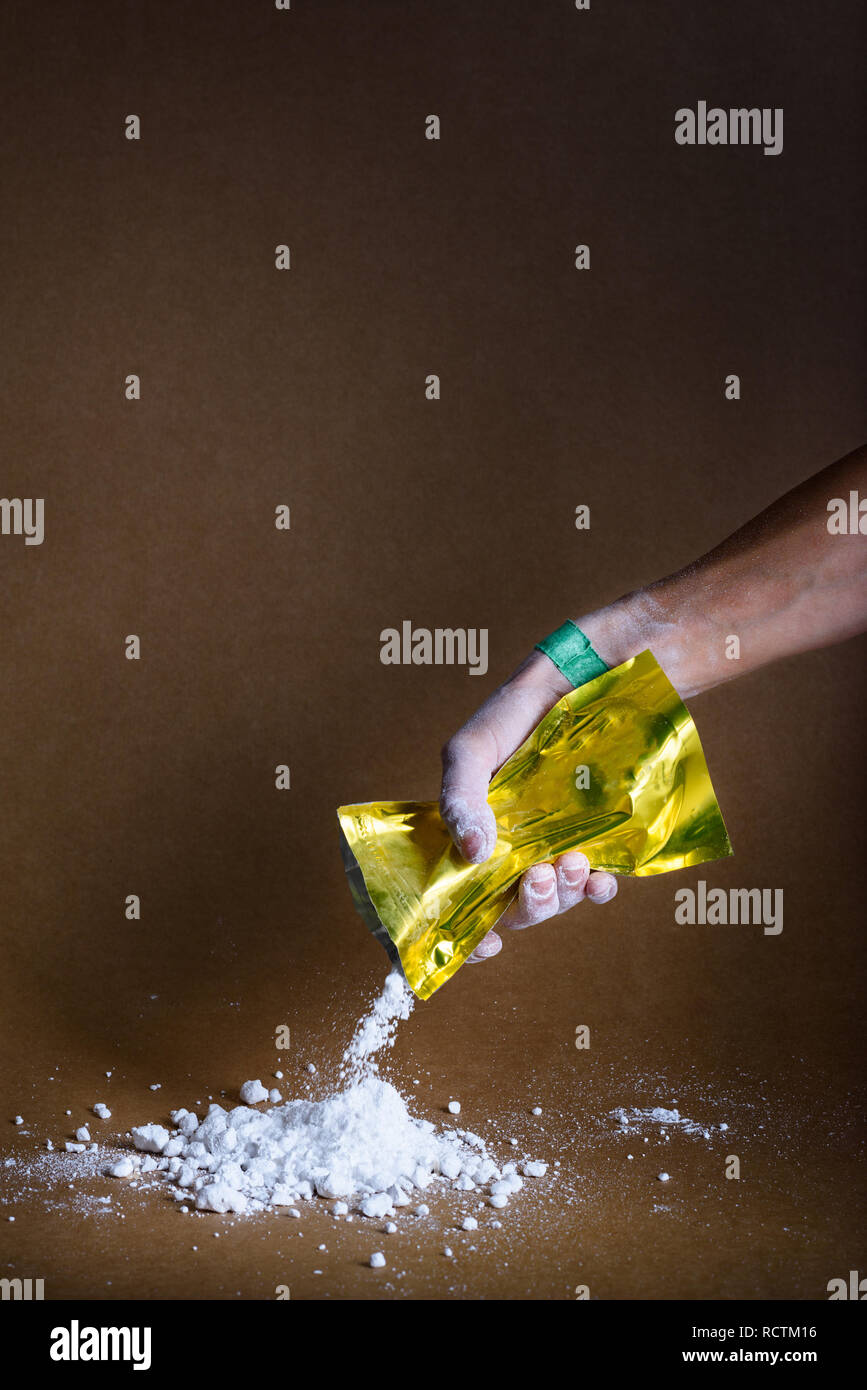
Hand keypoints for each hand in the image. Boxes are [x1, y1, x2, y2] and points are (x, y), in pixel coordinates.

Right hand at [439, 649, 618, 963]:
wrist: (580, 682)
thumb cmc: (513, 714)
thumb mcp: (470, 750)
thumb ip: (459, 798)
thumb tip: (470, 854)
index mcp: (468, 836)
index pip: (454, 900)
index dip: (463, 933)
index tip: (483, 948)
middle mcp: (508, 850)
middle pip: (510, 909)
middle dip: (526, 908)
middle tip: (537, 877)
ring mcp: (549, 847)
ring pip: (552, 900)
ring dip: (561, 896)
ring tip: (571, 863)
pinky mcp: (590, 841)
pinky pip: (595, 884)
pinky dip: (598, 888)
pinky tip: (601, 876)